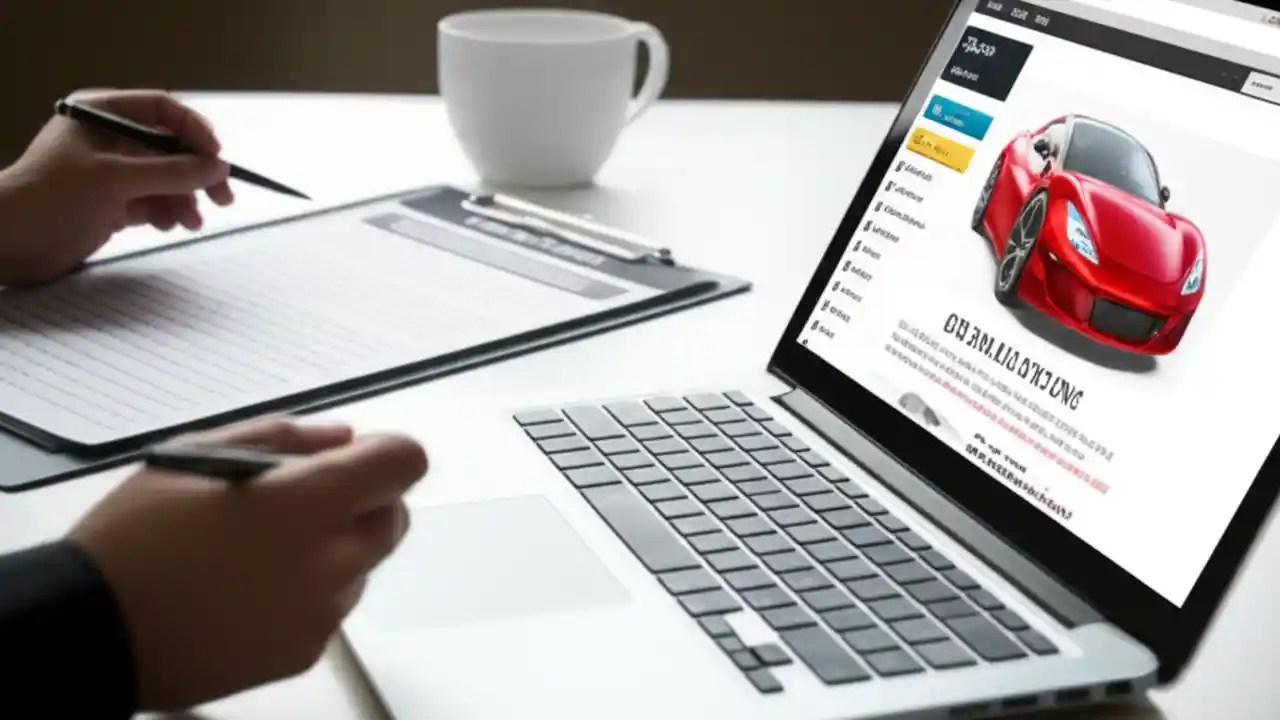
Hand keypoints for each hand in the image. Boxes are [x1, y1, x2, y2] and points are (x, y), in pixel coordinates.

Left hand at [0, 89, 233, 285]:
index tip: (217, 158)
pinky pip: (152, 201)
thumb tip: (218, 168)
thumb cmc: (49, 197)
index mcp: (100, 114)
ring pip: (165, 179)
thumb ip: (172, 172)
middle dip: (196, 173)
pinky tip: (170, 226)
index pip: (162, 110)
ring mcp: (110, 172)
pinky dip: (166, 212)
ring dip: (184, 199)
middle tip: (223, 198)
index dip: (194, 131)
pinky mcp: (110, 203)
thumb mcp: (116, 178)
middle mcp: (107, 139)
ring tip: (191, 222)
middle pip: (169, 148)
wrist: (10, 241)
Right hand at [68, 418, 427, 710]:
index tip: (351, 459)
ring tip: (254, 553)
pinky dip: (304, 597)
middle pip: (392, 518)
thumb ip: (287, 437)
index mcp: (312, 502)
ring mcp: (322, 614)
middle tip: (298, 503)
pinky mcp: (303, 653)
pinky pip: (328, 612)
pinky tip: (245, 591)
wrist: (91, 632)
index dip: (384, 454)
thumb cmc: (138, 537)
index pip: (406, 462)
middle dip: (361, 504)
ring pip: (361, 567)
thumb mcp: (199, 454)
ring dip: (331, 553)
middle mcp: (332, 561)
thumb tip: (342, 438)